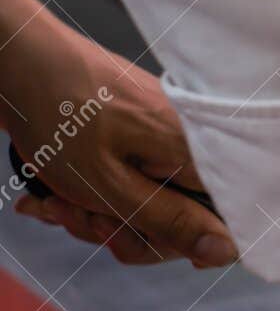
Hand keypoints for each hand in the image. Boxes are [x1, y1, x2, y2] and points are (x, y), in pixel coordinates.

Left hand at [0, 0, 237, 267]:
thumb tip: (227, 253)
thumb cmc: (58, 114)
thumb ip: (170, 222)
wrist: (18, 56)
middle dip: (125, 231)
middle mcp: (195, 146)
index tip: (130, 239)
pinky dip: (97, 193)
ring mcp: (171, 138)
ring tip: (56, 201)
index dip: (180, 244)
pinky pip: (137, 181)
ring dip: (100, 215)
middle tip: (80, 219)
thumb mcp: (109, 185)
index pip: (225, 224)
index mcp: (197, 156)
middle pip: (184, 219)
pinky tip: (59, 192)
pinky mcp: (148, 134)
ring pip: (153, 205)